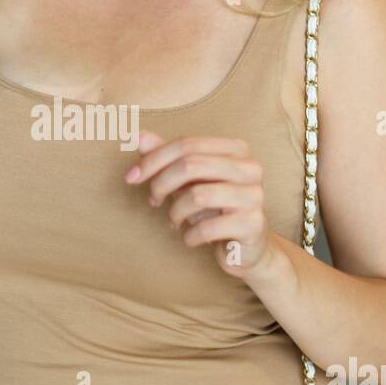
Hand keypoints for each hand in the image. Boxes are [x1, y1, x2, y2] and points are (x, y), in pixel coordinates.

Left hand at [124, 131, 272, 278]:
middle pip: (191, 165)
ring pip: (198, 196)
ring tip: (174, 220)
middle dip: (161, 183)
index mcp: (236, 149)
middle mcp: (250, 168)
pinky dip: (190, 235)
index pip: (186, 144)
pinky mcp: (253, 224)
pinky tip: (191, 238)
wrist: (244, 246)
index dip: (153, 159)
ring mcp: (254, 195)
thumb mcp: (189, 180)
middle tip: (153, 200)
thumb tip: (139, 137)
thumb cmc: (214, 208)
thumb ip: (166, 157)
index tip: (131, 177)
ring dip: (176, 211)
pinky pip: (208, 227)